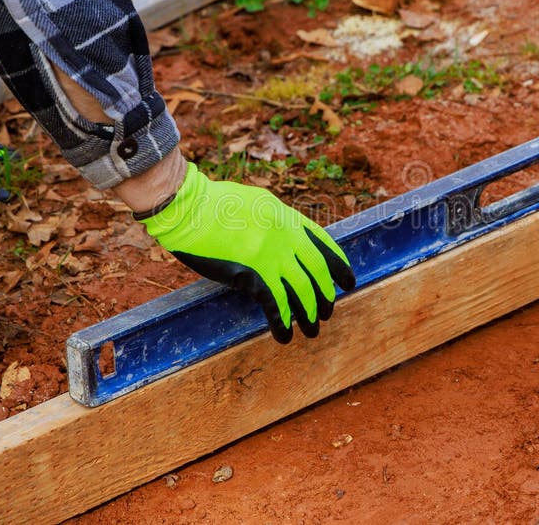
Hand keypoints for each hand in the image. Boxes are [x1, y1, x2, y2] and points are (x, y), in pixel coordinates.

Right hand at [139, 162, 355, 343]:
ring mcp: (272, 257)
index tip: (348, 281)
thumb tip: (285, 237)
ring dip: (308, 315)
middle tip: (327, 312)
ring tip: (312, 330)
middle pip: (318, 272)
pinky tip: (285, 336)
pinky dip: (282, 323)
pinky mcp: (253, 276)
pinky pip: (276, 306)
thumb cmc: (214, 203)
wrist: (190, 209)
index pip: (323, 245)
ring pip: (302, 292)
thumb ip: (274, 220)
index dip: (339, 265)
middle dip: (325, 296)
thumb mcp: (256, 203)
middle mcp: (286, 237)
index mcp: (288, 218)